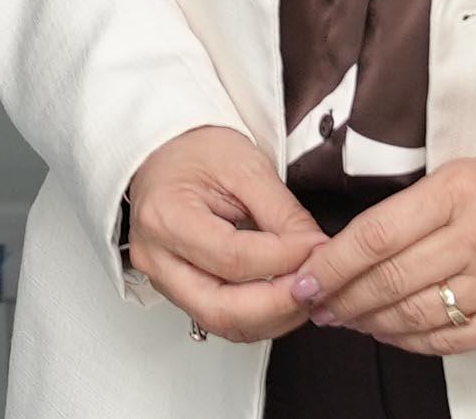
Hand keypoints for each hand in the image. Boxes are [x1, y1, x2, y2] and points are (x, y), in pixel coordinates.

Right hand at [124, 127, 322, 341]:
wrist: (169, 152)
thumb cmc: (198, 151)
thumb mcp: (247, 168)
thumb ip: (284, 215)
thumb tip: (318, 253)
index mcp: (165, 216)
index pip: (233, 258)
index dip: (285, 259)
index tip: (319, 247)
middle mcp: (156, 256)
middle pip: (221, 309)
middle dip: (280, 305)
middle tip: (318, 285)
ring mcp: (163, 279)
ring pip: (223, 324)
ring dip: (275, 316)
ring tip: (307, 289)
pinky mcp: (178, 292)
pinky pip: (222, 320)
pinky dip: (261, 316)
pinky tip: (285, 297)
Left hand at [294, 156, 475, 354]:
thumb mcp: (465, 175)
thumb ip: (412, 206)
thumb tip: (353, 243)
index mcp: (457, 194)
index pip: (375, 234)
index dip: (331, 263)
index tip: (304, 275)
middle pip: (388, 279)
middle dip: (340, 297)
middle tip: (314, 303)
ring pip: (413, 315)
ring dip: (369, 322)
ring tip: (345, 318)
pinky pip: (449, 340)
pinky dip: (410, 341)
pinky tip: (388, 334)